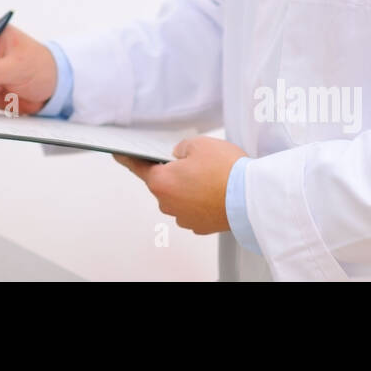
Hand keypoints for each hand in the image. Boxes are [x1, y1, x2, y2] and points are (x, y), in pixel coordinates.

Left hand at [114, 137, 247, 234]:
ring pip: (179, 196)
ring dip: (188, 187)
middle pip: (163, 183)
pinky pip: (194, 208)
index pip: (138, 167)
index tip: (119, 154)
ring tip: (210, 175)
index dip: (127, 158)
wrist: (251, 198)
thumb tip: (178, 157)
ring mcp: (184, 218)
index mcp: (161, 182)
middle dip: (173, 171)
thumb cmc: (225, 171)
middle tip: (193, 161)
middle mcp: (168, 204)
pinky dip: (200, 199)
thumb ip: (180, 148)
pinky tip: (215, 190)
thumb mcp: (198, 144)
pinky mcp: (200, 226)